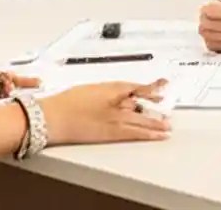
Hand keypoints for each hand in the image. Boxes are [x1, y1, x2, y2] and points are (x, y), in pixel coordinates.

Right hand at [41, 79, 170, 145]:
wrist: (53, 117)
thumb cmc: (66, 102)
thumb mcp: (91, 89)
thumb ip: (109, 91)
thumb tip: (120, 95)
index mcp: (112, 88)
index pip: (138, 86)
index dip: (152, 87)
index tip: (162, 85)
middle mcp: (117, 103)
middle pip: (144, 103)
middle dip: (157, 106)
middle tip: (167, 106)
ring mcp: (116, 119)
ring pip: (144, 120)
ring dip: (157, 123)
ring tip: (168, 125)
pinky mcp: (111, 134)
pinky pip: (135, 134)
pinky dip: (149, 134)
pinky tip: (158, 136)